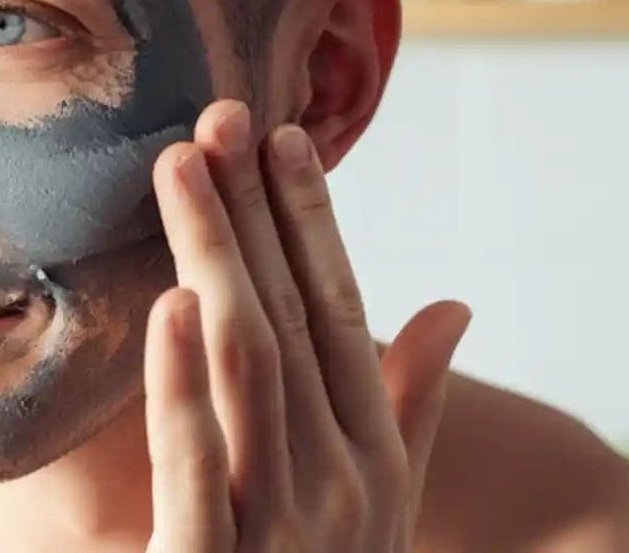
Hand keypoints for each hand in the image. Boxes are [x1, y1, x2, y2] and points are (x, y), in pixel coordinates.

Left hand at [144, 100, 471, 551]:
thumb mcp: (381, 501)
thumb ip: (412, 403)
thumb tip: (455, 302)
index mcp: (373, 454)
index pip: (345, 312)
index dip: (316, 222)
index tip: (286, 137)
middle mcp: (340, 481)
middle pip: (292, 320)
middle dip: (256, 214)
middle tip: (219, 116)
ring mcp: (280, 527)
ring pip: (249, 370)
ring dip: (218, 262)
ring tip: (182, 171)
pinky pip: (195, 467)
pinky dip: (183, 386)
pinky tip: (172, 306)